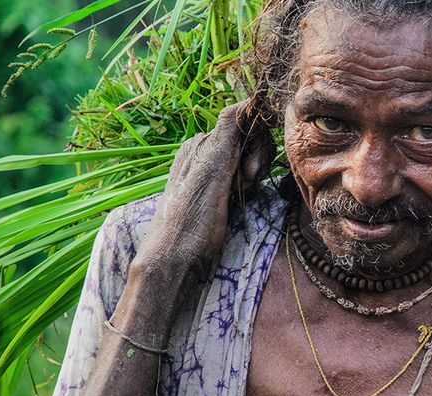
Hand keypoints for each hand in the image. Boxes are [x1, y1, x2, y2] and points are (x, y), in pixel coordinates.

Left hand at [134, 101, 269, 280]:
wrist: (175, 258)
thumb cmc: (191, 218)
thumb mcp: (210, 171)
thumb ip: (226, 134)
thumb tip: (243, 100)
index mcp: (202, 142)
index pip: (243, 123)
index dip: (256, 142)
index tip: (250, 169)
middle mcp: (205, 153)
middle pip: (248, 141)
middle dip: (255, 160)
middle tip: (246, 184)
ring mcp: (211, 172)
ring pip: (247, 159)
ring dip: (252, 175)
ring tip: (240, 194)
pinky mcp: (217, 191)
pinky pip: (242, 176)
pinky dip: (247, 186)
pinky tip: (239, 199)